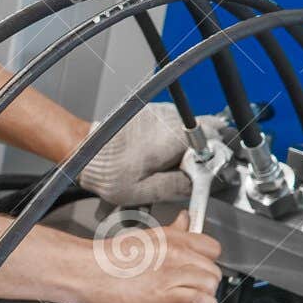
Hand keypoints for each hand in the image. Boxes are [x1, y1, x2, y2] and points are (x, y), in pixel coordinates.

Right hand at [73, 211, 223, 302]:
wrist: (86, 270)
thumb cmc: (108, 259)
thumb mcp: (145, 236)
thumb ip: (172, 231)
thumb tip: (185, 219)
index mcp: (172, 237)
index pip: (212, 247)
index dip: (208, 262)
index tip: (199, 271)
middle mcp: (176, 252)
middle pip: (213, 269)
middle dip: (205, 282)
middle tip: (191, 290)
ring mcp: (172, 272)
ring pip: (211, 283)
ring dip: (205, 296)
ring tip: (191, 301)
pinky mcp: (165, 293)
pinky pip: (200, 300)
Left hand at [78, 103, 229, 205]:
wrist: (85, 152)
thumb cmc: (108, 172)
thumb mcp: (145, 191)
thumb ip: (177, 186)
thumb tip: (199, 183)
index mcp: (172, 137)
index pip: (213, 137)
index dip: (217, 156)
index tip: (213, 170)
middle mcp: (168, 119)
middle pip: (203, 131)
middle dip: (203, 152)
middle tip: (193, 172)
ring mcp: (159, 112)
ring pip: (188, 127)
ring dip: (188, 145)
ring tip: (173, 166)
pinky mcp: (150, 112)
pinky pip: (173, 123)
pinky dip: (174, 138)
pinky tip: (161, 156)